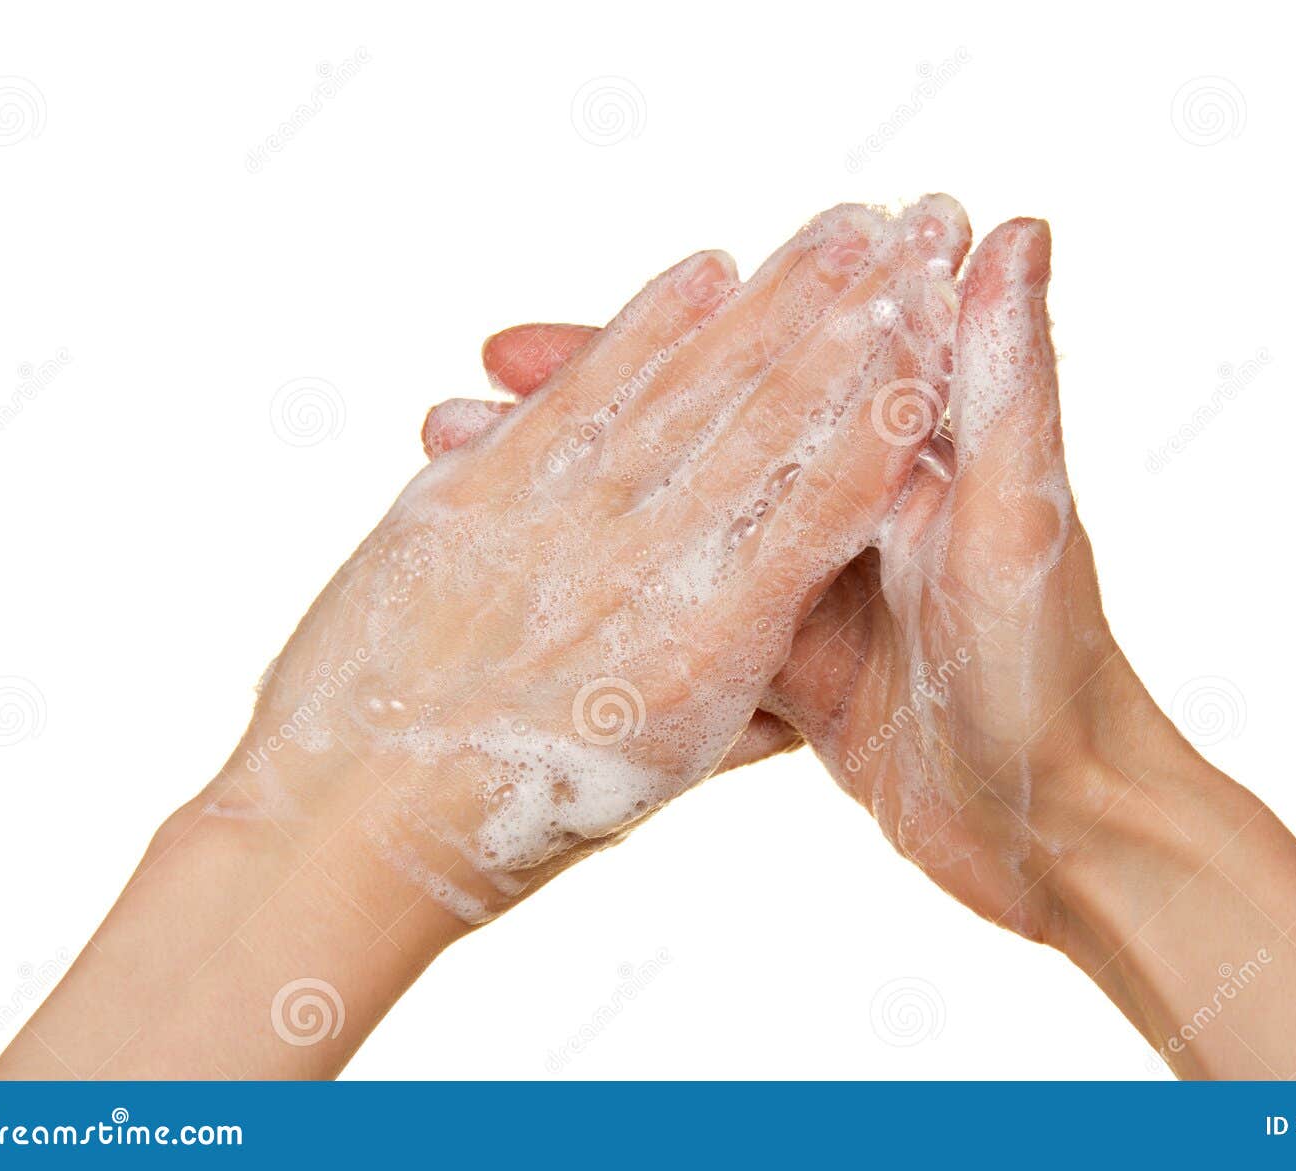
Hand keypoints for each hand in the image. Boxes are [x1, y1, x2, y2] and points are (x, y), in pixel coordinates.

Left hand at [208, 198, 967, 924]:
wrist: (354, 815)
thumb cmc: (516, 816)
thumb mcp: (656, 780)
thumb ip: (741, 719)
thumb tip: (804, 698)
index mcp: (710, 649)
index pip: (826, 505)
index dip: (889, 413)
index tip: (941, 336)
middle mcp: (650, 565)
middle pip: (776, 419)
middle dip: (857, 320)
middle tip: (920, 234)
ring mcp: (564, 514)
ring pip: (695, 384)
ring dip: (777, 299)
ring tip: (844, 231)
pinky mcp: (484, 486)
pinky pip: (587, 390)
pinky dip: (648, 325)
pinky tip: (705, 271)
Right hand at [424, 219, 1113, 938]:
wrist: (1066, 834)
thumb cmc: (1059, 677)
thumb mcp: (1024, 520)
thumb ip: (1009, 381)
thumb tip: (1011, 228)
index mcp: (911, 448)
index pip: (760, 363)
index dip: (640, 348)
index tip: (524, 340)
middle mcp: (860, 502)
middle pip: (703, 430)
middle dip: (588, 412)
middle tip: (464, 407)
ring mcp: (824, 584)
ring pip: (688, 515)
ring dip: (591, 492)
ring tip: (473, 478)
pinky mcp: (803, 664)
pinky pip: (705, 608)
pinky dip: (630, 588)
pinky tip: (549, 579)